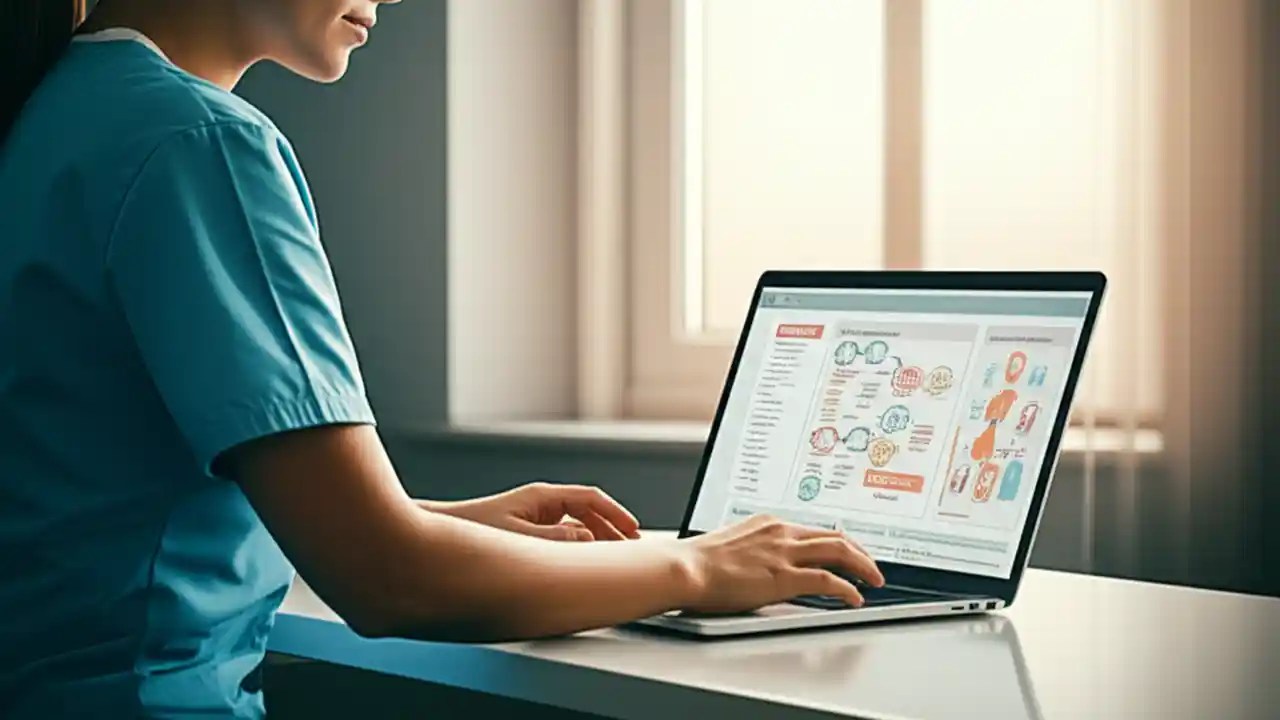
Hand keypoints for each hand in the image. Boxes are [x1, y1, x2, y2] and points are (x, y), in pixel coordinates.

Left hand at [424, 482, 641, 541]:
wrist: (441, 531)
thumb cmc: (472, 531)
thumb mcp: (518, 539)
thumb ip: (556, 540)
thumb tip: (588, 541)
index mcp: (542, 498)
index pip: (590, 499)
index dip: (615, 513)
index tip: (634, 530)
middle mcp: (542, 505)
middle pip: (588, 513)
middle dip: (612, 529)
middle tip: (633, 549)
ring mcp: (536, 518)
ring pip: (578, 525)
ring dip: (598, 539)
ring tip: (615, 558)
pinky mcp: (529, 532)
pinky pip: (564, 537)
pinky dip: (580, 548)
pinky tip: (585, 563)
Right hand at [678, 514, 883, 612]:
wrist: (686, 569)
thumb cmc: (699, 562)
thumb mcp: (734, 545)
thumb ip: (756, 550)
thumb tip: (762, 564)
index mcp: (770, 523)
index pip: (815, 529)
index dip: (838, 541)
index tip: (848, 551)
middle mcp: (782, 532)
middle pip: (836, 536)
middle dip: (860, 552)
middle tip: (871, 567)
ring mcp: (785, 553)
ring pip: (840, 551)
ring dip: (863, 566)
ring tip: (873, 581)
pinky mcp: (784, 576)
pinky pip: (828, 579)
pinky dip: (847, 588)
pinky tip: (854, 598)